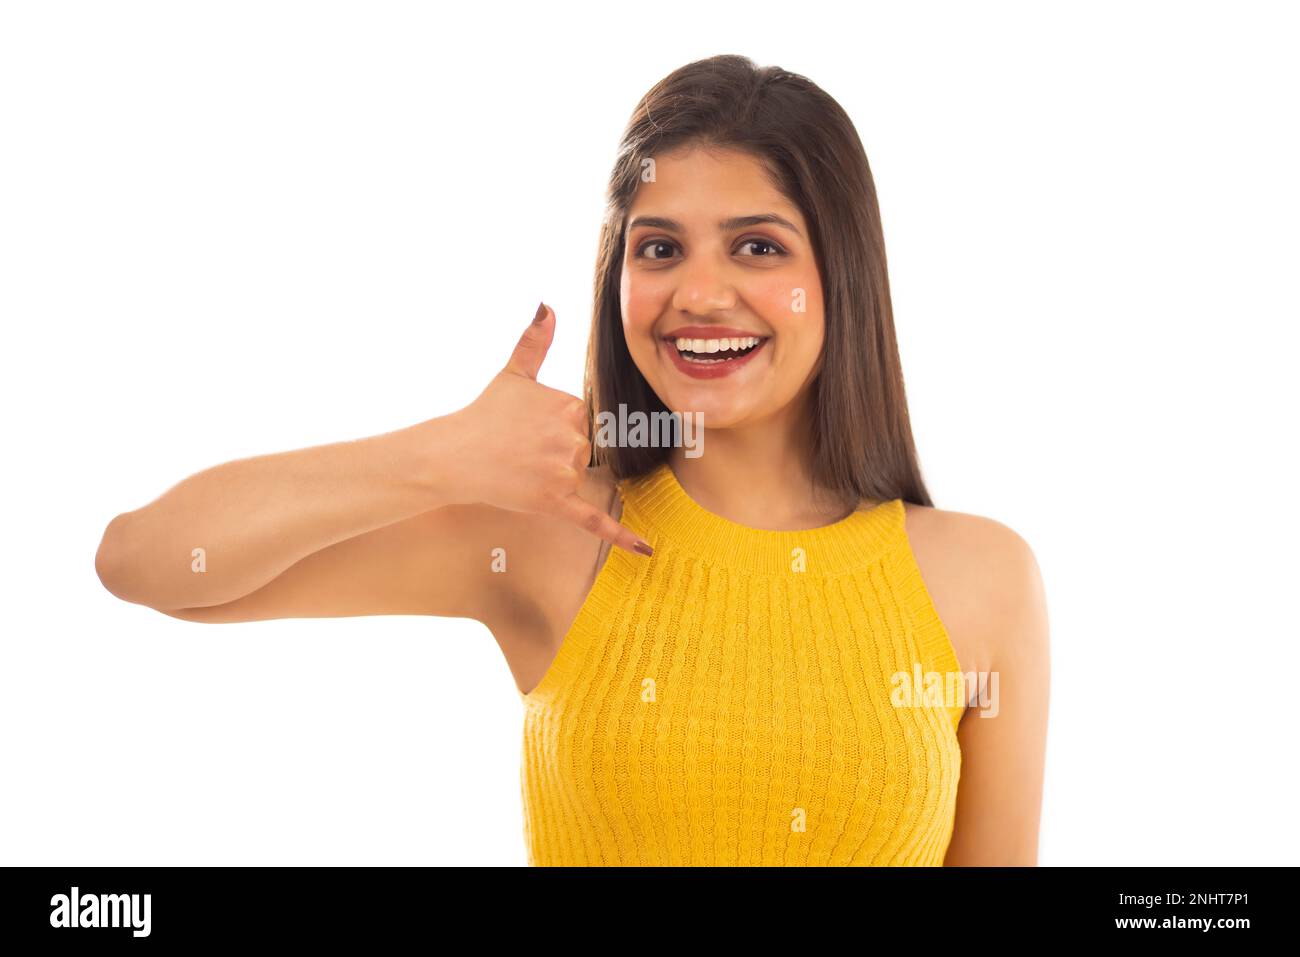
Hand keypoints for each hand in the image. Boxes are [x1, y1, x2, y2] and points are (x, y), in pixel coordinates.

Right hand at [443, 302, 651, 555]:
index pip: (580, 421)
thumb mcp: (512, 374)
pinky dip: (622, 535)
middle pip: (581, 450)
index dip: (553, 427)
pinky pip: (594, 520)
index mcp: (570, 406)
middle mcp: (571, 437)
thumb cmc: (483, 414)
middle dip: (553, 452)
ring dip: (554, 476)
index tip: (528, 427)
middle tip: (519, 449)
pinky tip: (646, 550)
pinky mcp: (556, 502)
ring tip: (518, 466)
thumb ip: (535, 341)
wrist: (453, 456)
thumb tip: (548, 306)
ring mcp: (564, 471)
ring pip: (577, 477)